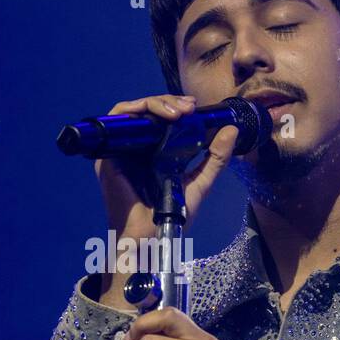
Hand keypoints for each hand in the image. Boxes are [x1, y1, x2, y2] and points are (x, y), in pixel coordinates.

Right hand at [94, 93, 239, 242]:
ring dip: (155, 103)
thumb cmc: (171, 216)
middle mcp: (135, 148)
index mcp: (152, 152)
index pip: (161, 119)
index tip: (195, 107)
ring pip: (133, 111)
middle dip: (169, 102)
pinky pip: (115, 121)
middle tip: (189, 108)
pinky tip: (151, 111)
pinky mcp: (108, 153)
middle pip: (148, 111)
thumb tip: (231, 129)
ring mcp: (120, 149)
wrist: (151, 237)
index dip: (176, 107)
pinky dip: (132, 109)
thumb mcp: (200, 182)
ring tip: (177, 112)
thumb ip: (215, 158)